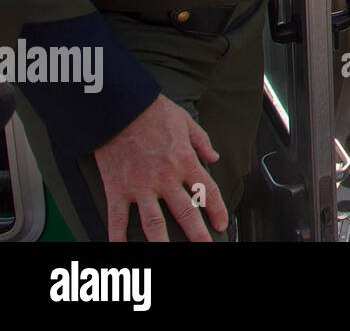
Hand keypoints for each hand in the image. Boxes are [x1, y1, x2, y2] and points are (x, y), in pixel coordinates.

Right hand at [92, 95, 226, 241]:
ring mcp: (140, 186)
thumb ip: (202, 142)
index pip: (207, 191)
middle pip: (185, 212)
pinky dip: (117, 237)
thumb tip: (215, 156)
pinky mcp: (116, 188)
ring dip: (162, 243)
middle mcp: (165, 177)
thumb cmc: (154, 112)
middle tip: (205, 246)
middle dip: (197, 234)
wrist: (121, 106)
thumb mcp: (186, 122)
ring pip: (154, 222)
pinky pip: (117, 218)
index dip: (217, 210)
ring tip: (168, 256)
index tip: (221, 223)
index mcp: (185, 161)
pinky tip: (120, 250)